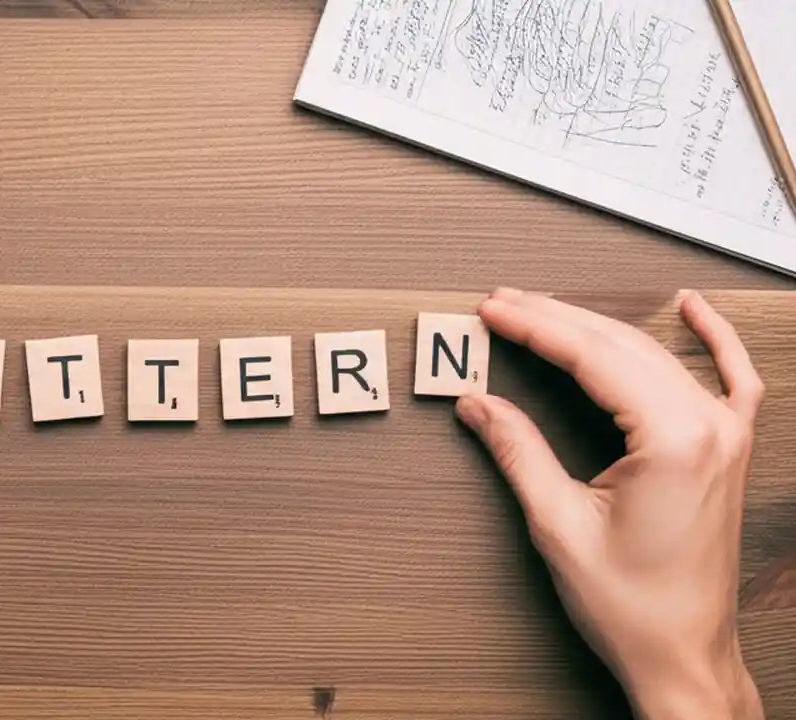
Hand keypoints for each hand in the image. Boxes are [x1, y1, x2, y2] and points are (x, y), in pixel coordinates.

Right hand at [456, 288, 763, 719]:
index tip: (495, 312)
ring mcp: (726, 436)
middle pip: (621, 345)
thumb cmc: (633, 605)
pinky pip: (731, 377)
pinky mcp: (728, 451)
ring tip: (546, 307)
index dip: (534, 328)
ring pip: (656, 354)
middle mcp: (709, 428)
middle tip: (503, 305)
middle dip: (555, 319)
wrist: (682, 653)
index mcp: (673, 440)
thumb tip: (480, 404)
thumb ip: (519, 451)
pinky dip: (713, 338)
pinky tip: (694, 310)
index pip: (591, 356)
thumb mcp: (559, 524)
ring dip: (599, 325)